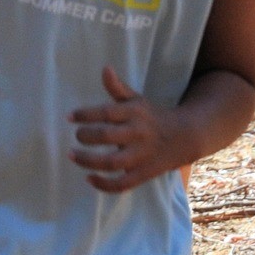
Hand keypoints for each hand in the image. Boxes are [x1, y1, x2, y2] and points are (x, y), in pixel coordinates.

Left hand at [70, 67, 186, 192]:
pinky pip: (123, 183)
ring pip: (113, 162)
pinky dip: (105, 185)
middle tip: (76, 136)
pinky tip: (89, 179)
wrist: (186, 137)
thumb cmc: (152, 116)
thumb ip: (118, 88)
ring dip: (89, 161)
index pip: (107, 112)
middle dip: (86, 137)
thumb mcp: (137, 100)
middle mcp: (137, 133)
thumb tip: (105, 68)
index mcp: (134, 113)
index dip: (86, 114)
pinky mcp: (144, 173)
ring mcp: (141, 155)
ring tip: (72, 156)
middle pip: (108, 136)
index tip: (69, 117)